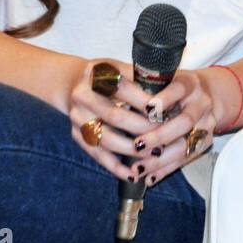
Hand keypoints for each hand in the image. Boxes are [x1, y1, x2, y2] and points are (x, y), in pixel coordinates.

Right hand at [68, 57, 160, 180]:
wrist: (74, 84)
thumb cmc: (109, 76)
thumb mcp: (122, 67)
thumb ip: (142, 79)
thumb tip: (167, 96)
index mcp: (96, 74)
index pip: (123, 88)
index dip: (144, 101)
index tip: (162, 111)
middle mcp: (83, 96)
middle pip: (115, 116)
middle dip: (143, 127)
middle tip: (164, 134)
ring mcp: (77, 118)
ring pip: (106, 139)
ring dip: (132, 149)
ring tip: (154, 153)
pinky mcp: (77, 136)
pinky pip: (97, 155)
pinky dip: (115, 167)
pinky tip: (132, 174)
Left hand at [120, 67, 220, 187]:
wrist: (205, 95)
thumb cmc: (173, 88)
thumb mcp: (162, 80)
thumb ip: (143, 87)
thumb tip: (114, 91)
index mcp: (189, 84)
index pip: (178, 89)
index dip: (164, 99)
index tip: (147, 110)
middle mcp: (201, 103)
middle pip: (185, 121)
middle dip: (160, 136)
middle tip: (138, 145)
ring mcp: (207, 123)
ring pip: (187, 145)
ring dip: (162, 159)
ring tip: (139, 167)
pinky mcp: (206, 141)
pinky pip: (186, 159)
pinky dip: (167, 169)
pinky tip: (150, 177)